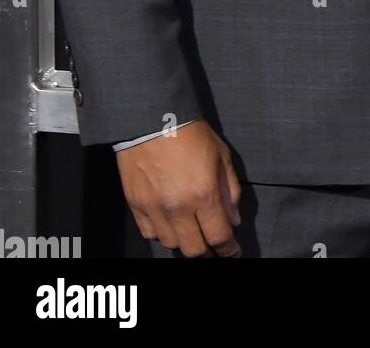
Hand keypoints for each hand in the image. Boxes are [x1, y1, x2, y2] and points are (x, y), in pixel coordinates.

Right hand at [116, 119, 242, 256]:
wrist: (151, 117)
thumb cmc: (189, 131)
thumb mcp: (221, 154)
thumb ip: (229, 190)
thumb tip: (234, 220)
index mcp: (203, 193)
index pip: (218, 236)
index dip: (229, 250)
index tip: (233, 252)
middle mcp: (178, 207)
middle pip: (194, 249)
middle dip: (208, 251)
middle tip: (213, 245)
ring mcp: (154, 209)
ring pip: (171, 245)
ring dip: (185, 241)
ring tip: (192, 230)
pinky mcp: (136, 205)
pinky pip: (150, 234)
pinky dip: (162, 233)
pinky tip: (170, 222)